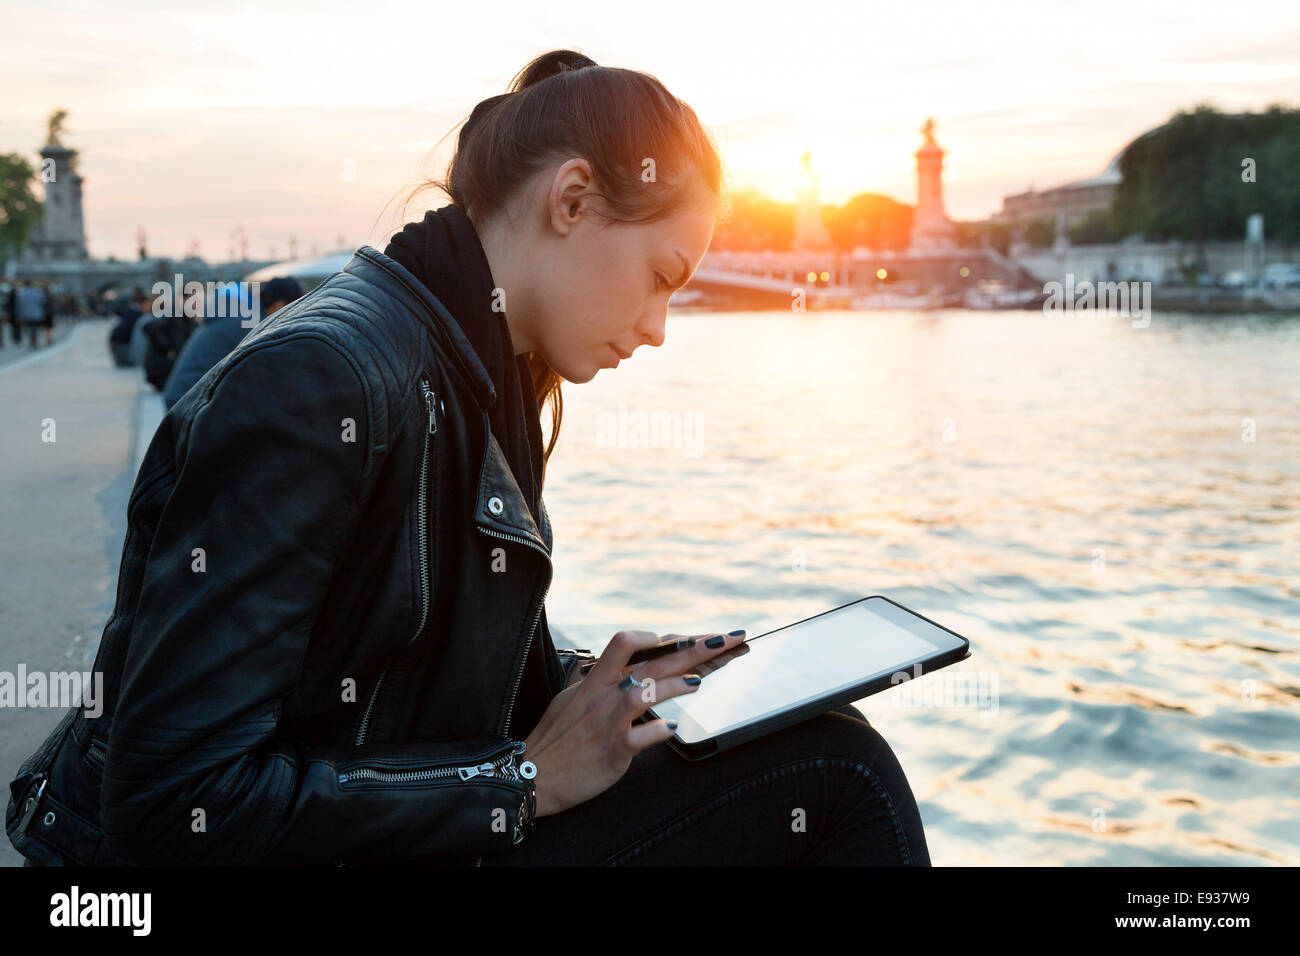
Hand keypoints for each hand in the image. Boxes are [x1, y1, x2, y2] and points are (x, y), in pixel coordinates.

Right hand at [522, 628, 746, 817]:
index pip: (626, 642)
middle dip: (693, 648)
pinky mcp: (611, 752)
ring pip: (646, 693)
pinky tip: (671, 728)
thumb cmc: (554, 739)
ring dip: (676, 684)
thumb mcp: (571, 699)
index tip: (687, 638)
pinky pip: (639, 737)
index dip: (660, 637)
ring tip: (699, 681)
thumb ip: (596, 681)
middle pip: (652, 662)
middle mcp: (603, 696)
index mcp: (594, 681)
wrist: (531, 776)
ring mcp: (607, 723)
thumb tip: (617, 667)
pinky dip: (658, 731)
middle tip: (725, 639)